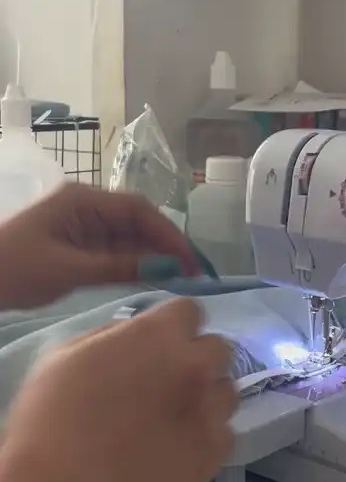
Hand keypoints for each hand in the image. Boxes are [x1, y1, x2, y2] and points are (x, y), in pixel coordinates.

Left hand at [0, 183, 198, 309]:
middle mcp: (86, 208)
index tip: (189, 260)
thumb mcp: (68, 270)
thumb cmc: (14, 269)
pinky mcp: (76, 248)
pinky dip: (134, 266)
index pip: (137, 209)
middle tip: (192, 274)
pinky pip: (114, 254)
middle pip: (137, 222)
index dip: (168, 233)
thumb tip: (166, 269)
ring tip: (180, 280)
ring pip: (128, 239)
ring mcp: (81, 228)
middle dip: (165, 245)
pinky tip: (153, 280)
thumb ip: (118, 268)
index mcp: (82, 200)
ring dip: (153, 257)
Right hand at [2, 299, 236, 481]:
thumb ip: (111, 338)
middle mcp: (195, 367)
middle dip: (196, 359)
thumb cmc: (51, 422)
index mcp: (158, 336)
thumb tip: (133, 339)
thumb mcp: (66, 357)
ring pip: (227, 391)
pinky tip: (179, 450)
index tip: (157, 345)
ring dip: (206, 397)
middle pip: (218, 349)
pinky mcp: (215, 455)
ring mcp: (210, 412)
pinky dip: (207, 437)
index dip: (173, 327)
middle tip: (165, 383)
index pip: (189, 311)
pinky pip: (225, 434)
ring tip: (175, 419)